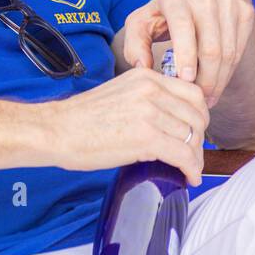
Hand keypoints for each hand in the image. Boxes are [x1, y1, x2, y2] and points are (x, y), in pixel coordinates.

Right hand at [48, 67, 208, 182]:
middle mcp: (151, 90)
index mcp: (145, 77)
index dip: (199, 115)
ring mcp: (150, 113)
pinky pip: (183, 155)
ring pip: (192, 137)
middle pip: (197, 115)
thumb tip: (170, 119)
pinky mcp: (146, 138)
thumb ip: (147, 98)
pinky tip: (188, 177)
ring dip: (195, 157)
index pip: (193, 92)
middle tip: (192, 154)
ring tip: (189, 168)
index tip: (194, 131)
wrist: (55, 130)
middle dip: (199, 138)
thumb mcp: (120, 93)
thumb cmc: (81, 118)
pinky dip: (191, 169)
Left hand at [122, 0, 254, 106]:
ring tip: (207, 97)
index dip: (186, 57)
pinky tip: (218, 83)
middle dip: (205, 79)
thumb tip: (142, 67)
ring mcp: (229, 0)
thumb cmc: (164, 13)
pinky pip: (240, 49)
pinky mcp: (246, 10)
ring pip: (228, 52)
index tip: (185, 81)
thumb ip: (134, 45)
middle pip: (211, 47)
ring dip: (218, 80)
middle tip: (197, 98)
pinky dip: (228, 71)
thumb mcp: (141, 23)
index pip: (184, 28)